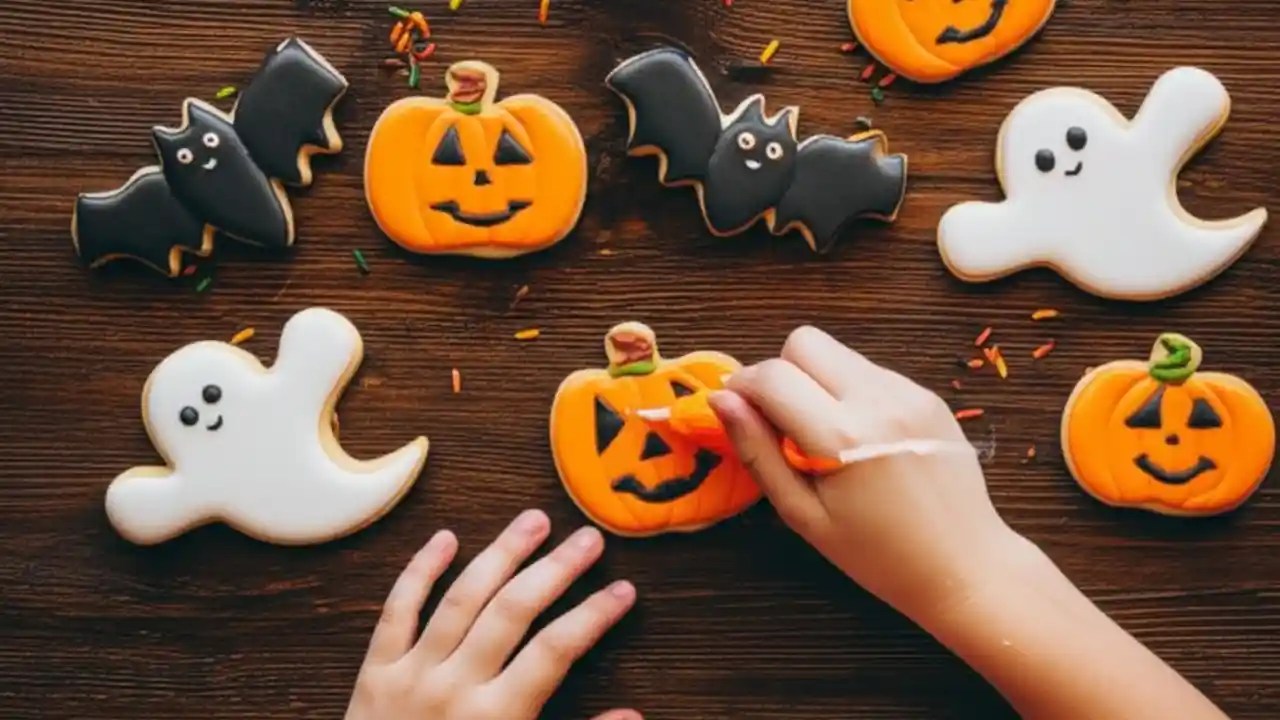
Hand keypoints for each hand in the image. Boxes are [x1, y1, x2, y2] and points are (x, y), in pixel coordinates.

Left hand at [346, 510, 639, 719]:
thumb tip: (634, 717)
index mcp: (498, 718)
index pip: (556, 651)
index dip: (593, 616)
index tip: (623, 590)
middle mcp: (455, 689)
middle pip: (514, 612)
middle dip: (556, 570)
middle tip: (588, 539)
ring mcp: (412, 675)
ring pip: (463, 598)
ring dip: (501, 554)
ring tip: (534, 520)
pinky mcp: (375, 673)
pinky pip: (397, 611)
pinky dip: (419, 571)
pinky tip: (444, 538)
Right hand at [711, 326, 1023, 620]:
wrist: (964, 566)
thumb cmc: (877, 555)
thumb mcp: (804, 515)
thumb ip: (758, 452)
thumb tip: (721, 400)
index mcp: (842, 435)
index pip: (772, 375)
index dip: (743, 387)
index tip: (739, 411)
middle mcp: (878, 400)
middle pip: (805, 341)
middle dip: (781, 372)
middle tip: (784, 421)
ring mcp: (909, 392)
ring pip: (839, 353)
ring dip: (818, 381)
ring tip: (828, 437)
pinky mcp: (929, 395)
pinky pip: (871, 372)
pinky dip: (852, 393)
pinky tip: (863, 440)